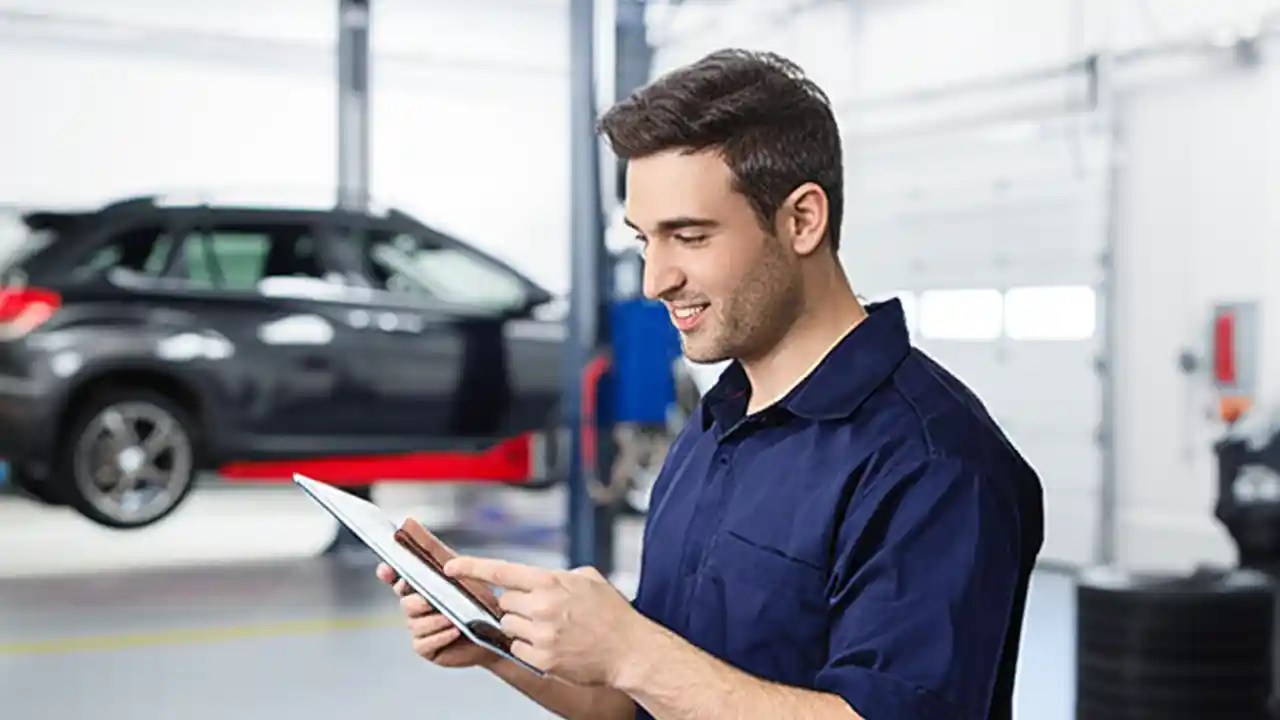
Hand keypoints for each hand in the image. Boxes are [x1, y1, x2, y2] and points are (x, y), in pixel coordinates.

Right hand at [376, 562, 500, 669]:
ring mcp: (419, 628)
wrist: (496, 633)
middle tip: (431, 601)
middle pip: (405, 603)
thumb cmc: (481, 604)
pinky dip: (440, 636)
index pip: (398, 578)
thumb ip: (451, 565)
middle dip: (418, 602)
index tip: (386, 570)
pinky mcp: (425, 647)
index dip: (389, 574)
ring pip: (415, 623)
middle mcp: (416, 607)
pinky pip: (423, 642)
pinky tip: (454, 631)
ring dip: (435, 620)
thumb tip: (442, 557)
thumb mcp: (468, 579)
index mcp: (422, 587)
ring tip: (454, 618)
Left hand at [444, 557, 647, 686]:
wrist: (630, 650)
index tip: (452, 567)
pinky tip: (552, 644)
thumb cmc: (612, 614)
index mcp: (551, 581)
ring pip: (508, 626)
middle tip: (540, 610)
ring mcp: (541, 634)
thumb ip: (557, 575)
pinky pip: (517, 649)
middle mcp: (542, 606)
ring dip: (521, 627)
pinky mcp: (542, 659)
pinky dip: (528, 647)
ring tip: (551, 628)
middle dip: (516, 605)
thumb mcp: (589, 578)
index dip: (472, 568)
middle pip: (503, 603)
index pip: (501, 571)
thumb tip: (536, 578)